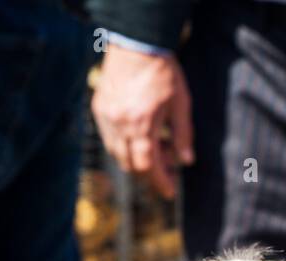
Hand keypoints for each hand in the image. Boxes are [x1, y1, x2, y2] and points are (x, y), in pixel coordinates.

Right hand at [92, 45, 193, 199]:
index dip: (159, 182)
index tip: (169, 192)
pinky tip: (141, 133)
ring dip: (136, 157)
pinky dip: (124, 143)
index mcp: (141, 124)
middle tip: (167, 167)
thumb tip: (186, 161)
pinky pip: (109, 136)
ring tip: (158, 144)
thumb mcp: (181, 104)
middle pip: (130, 164)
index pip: (147, 167)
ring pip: (117, 152)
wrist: (137, 42)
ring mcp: (106, 115)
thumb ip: (183, 135)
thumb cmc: (163, 72)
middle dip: (149, 172)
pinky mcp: (99, 106)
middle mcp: (119, 123)